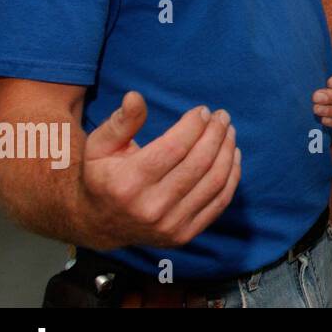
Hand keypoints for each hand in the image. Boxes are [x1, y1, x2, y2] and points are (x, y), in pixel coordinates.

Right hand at [77, 91, 240, 249]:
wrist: (99, 223)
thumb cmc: (103, 175)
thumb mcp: (100, 145)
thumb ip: (121, 121)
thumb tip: (136, 97)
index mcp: (127, 183)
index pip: (174, 147)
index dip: (194, 125)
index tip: (203, 110)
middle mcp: (150, 208)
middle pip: (198, 163)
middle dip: (216, 133)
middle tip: (222, 116)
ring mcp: (170, 225)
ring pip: (214, 181)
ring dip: (228, 151)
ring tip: (229, 131)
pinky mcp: (184, 234)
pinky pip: (220, 201)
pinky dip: (232, 175)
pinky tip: (232, 155)